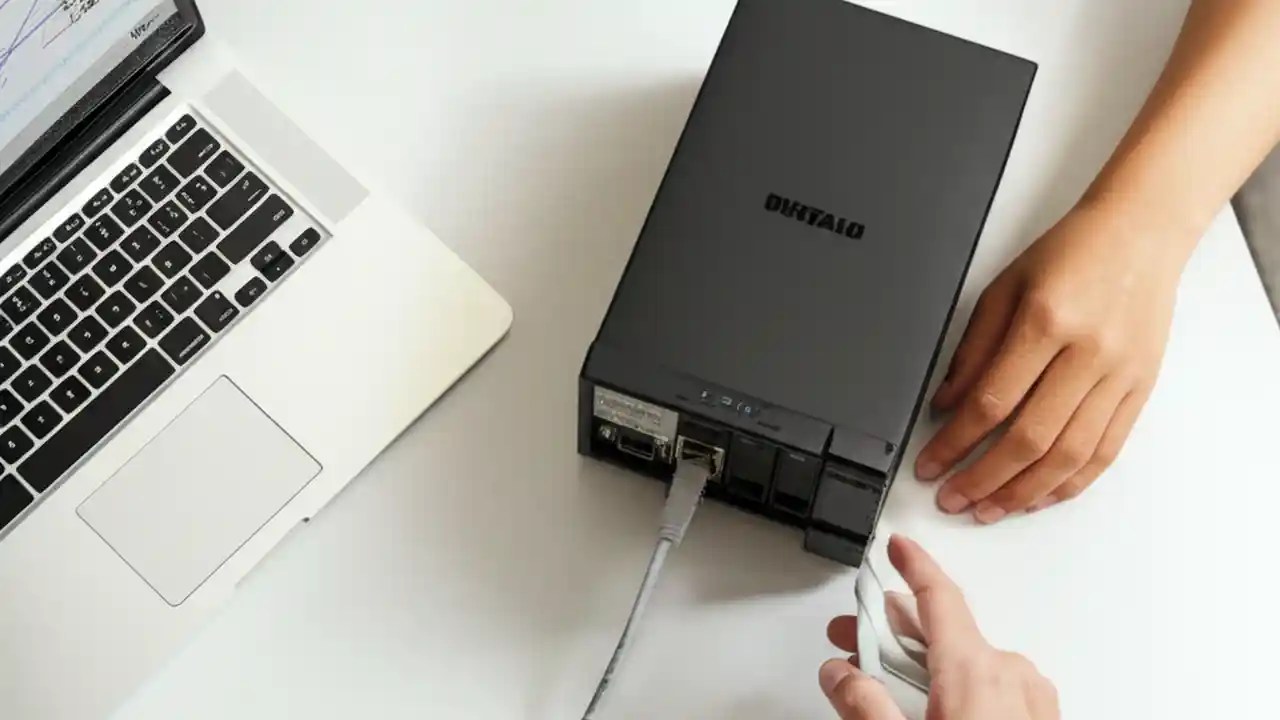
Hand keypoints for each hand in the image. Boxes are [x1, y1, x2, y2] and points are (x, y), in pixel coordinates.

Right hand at [820, 535, 1058, 719]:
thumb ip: (863, 705)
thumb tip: (840, 675)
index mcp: (976, 670)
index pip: (939, 597)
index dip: (913, 566)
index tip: (898, 545)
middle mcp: (1012, 676)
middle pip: (946, 633)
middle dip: (895, 629)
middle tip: (854, 635)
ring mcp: (1033, 703)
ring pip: (968, 662)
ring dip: (923, 662)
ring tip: (883, 679)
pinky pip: (992, 688)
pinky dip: (955, 685)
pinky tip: (929, 706)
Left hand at [914, 199, 1182, 521]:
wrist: (1140, 235)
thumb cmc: (1070, 255)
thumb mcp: (1003, 288)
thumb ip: (972, 350)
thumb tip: (945, 405)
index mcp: (1046, 321)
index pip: (991, 402)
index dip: (955, 442)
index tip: (930, 464)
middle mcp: (1088, 353)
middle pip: (1028, 438)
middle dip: (982, 479)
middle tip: (951, 499)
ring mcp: (1120, 376)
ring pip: (1069, 455)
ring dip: (1023, 492)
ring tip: (988, 509)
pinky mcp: (1140, 389)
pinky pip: (1105, 450)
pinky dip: (1069, 482)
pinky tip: (1039, 496)